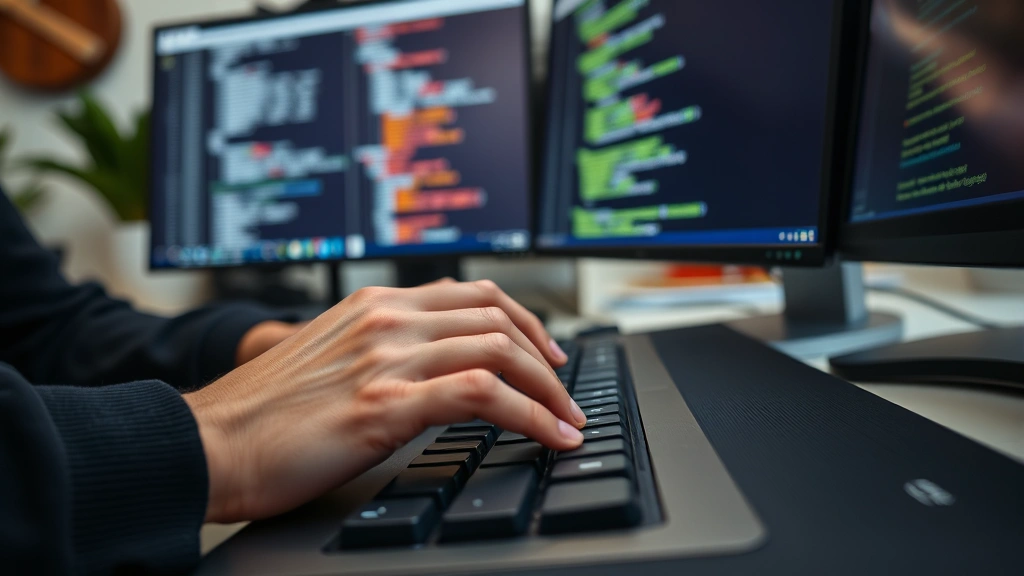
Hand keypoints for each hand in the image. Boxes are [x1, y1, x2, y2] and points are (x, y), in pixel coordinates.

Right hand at [184, 280, 583, 523]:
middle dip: (546, 356)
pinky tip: (549, 436)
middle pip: (497, 317)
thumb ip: (377, 348)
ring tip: (568, 422)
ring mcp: (387, 358)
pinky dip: (531, 414)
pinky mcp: (386, 404)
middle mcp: (386, 319)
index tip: (544, 353)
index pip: (472, 294)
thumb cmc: (262, 413)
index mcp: (374, 304)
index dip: (523, 320)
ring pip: (500, 350)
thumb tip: (427, 367)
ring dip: (549, 390)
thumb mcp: (328, 356)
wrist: (209, 442)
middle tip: (565, 392)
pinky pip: (483, 394)